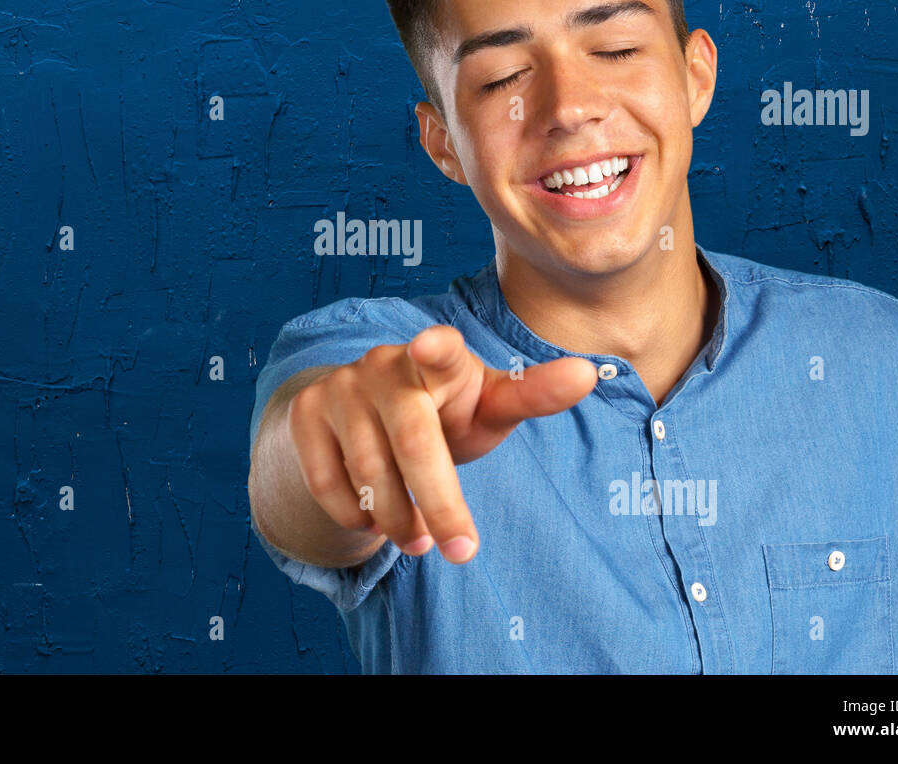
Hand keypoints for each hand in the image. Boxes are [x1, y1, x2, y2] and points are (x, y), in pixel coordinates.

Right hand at [287, 324, 597, 562]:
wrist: (365, 414)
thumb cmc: (446, 412)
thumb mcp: (489, 407)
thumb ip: (533, 395)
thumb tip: (591, 373)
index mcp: (440, 358)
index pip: (441, 349)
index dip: (436, 349)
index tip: (428, 346)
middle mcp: (385, 364)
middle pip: (414, 440)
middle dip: (440, 502)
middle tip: (462, 552)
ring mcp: (340, 386)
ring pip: (369, 470)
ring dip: (398, 518)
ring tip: (420, 541)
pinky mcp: (306, 413)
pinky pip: (327, 481)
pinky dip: (355, 514)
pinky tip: (376, 519)